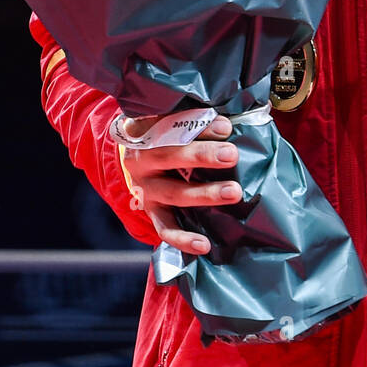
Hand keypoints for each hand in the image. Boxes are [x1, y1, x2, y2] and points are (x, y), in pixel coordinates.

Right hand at [118, 114, 240, 255]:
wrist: (133, 159)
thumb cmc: (164, 135)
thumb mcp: (171, 123)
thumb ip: (196, 122)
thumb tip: (228, 126)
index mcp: (146, 131)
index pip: (170, 124)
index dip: (198, 124)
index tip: (226, 127)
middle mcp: (141, 160)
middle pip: (171, 156)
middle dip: (203, 156)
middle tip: (231, 155)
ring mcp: (146, 189)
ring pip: (174, 193)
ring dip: (205, 193)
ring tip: (233, 192)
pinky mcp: (151, 212)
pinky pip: (165, 229)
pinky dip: (183, 239)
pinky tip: (204, 244)